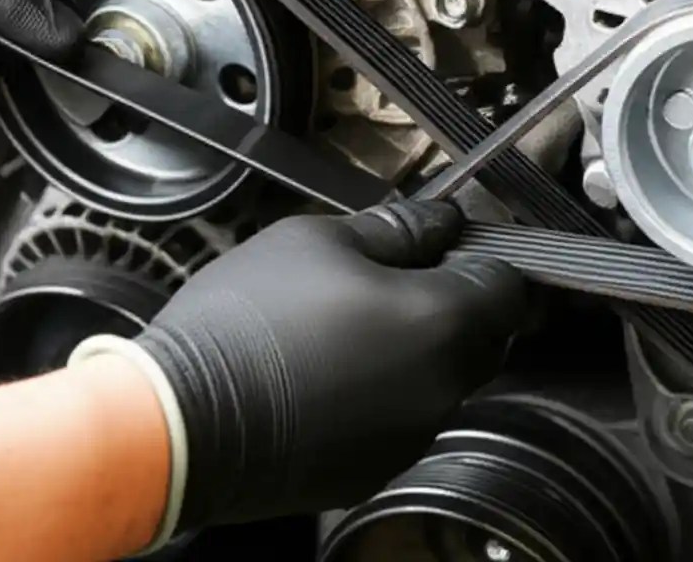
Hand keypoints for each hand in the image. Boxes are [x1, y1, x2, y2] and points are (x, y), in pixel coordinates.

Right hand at [132, 200, 527, 531]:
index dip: (480, 259)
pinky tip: (325, 377)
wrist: (185, 421)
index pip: (507, 287)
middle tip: (387, 281)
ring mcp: (410, 437)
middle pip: (481, 339)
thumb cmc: (247, 322)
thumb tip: (440, 221)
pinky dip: (378, 398)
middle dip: (451, 307)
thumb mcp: (318, 241)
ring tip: (342, 330)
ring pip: (439, 382)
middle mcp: (442, 389)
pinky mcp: (373, 472)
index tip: (444, 247)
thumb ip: (397, 229)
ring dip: (412, 354)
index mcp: (440, 323)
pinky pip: (398, 421)